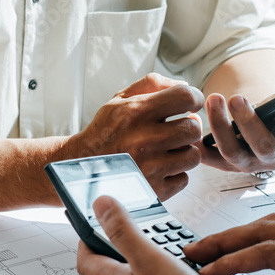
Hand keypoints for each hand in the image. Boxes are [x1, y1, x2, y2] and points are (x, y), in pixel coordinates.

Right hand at [64, 74, 204, 200]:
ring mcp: (149, 167)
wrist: (79, 166)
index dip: (194, 98)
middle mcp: (144, 139)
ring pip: (193, 156)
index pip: (186, 97)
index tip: (189, 105)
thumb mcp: (119, 100)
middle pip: (194, 128)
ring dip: (183, 153)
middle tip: (175, 131)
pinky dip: (174, 175)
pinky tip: (159, 169)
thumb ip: (151, 84)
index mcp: (137, 112)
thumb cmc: (105, 131)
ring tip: (166, 151)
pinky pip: (184, 179)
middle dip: (188, 128)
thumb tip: (184, 84)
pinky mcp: (152, 190)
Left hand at [197, 83, 274, 173]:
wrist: (267, 139)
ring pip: (233, 151)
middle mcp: (273, 157)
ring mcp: (248, 163)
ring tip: (214, 100)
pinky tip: (193, 132)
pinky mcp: (226, 165)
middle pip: (262, 145)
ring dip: (220, 126)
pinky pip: (211, 160)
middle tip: (237, 98)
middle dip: (249, 122)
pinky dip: (201, 149)